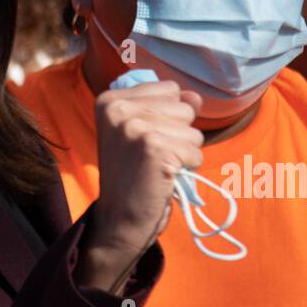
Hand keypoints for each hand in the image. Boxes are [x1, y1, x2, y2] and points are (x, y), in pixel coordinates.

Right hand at [81, 80, 204, 289]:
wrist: (119, 218)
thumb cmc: (133, 174)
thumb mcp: (143, 131)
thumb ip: (169, 108)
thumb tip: (196, 97)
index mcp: (111, 99)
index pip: (170, 89)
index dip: (168, 116)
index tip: (145, 139)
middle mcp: (119, 109)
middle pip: (184, 107)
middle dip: (178, 134)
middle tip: (151, 156)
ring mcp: (135, 127)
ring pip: (193, 131)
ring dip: (183, 152)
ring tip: (157, 167)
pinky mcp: (153, 148)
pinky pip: (195, 151)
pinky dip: (187, 167)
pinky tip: (164, 177)